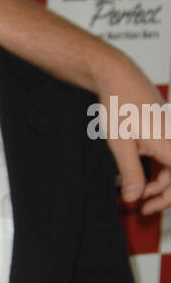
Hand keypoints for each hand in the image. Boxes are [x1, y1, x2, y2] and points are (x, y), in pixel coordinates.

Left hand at [95, 59, 170, 213]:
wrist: (117, 75)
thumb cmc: (118, 104)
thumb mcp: (120, 144)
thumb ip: (129, 172)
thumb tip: (133, 197)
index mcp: (169, 143)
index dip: (167, 198)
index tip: (149, 208)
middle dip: (162, 193)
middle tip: (143, 206)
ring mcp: (169, 132)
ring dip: (158, 181)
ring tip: (138, 191)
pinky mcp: (163, 128)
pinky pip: (167, 153)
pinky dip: (156, 167)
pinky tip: (139, 171)